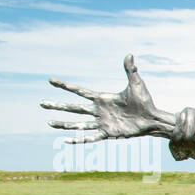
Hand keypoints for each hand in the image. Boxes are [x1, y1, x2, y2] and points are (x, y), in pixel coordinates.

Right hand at [42, 54, 174, 142]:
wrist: (152, 119)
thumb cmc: (145, 102)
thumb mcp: (136, 84)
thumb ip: (130, 70)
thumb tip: (129, 54)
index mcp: (102, 98)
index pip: (79, 91)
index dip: (65, 86)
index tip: (51, 81)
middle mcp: (99, 110)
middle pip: (74, 107)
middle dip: (58, 105)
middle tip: (42, 104)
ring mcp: (102, 123)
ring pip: (78, 123)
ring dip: (64, 124)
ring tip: (49, 123)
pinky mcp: (108, 133)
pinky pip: (91, 137)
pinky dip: (79, 139)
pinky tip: (66, 141)